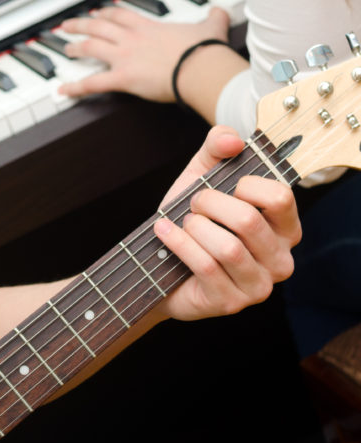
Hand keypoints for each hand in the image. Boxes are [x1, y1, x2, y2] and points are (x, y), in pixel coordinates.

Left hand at [58, 5, 229, 101]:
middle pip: (99, 27)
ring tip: (66, 50)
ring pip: (91, 48)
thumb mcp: (211, 28)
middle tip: (67, 26)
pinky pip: (93, 83)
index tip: (96, 14)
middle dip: (81, 25)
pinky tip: (62, 90)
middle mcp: (131, 39)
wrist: (201, 67)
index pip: (120, 16)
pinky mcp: (123, 78)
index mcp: (148, 28)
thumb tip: (221, 11)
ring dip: (76, 48)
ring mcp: (124, 58)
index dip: (106, 14)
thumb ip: (213, 18)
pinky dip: (75, 87)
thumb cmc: (204, 51)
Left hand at [154, 126, 300, 320]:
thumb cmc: (190, 222)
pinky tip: (164, 232)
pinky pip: (206, 267)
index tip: (221, 186)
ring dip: (194, 228)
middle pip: (248, 220)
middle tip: (192, 204)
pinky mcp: (230, 302)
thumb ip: (216, 150)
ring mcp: (259, 287)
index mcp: (285, 228)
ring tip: (181, 223)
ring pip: (228, 248)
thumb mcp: (201, 178)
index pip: (280, 197)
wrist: (158, 268)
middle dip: (208, 204)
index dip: (244, 184)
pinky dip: (179, 244)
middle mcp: (281, 260)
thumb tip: (231, 140)